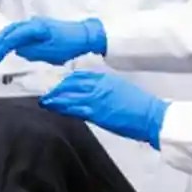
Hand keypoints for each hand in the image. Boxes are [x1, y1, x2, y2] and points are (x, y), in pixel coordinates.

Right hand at [0, 17, 106, 65]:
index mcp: (35, 27)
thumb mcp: (50, 52)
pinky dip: (7, 40)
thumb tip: (17, 50)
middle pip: (8, 32)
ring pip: (11, 31)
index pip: (12, 37)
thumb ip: (31, 50)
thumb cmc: (69, 44)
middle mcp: (31, 23)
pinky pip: (17, 33)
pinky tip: (2, 48)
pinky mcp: (35, 29)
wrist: (83, 36)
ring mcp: (33, 24)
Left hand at [39, 71, 168, 148]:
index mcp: (104, 78)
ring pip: (68, 95)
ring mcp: (95, 98)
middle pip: (69, 83)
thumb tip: (89, 91)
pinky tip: (52, 107)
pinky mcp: (96, 112)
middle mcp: (97, 85)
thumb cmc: (137, 104)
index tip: (52, 82)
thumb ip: (102, 87)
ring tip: (43, 100)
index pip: (77, 76)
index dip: (63, 79)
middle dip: (54, 87)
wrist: (150, 115)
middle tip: (41, 90)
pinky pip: (73, 108)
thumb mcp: (119, 88)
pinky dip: (61, 107)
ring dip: (53, 97)